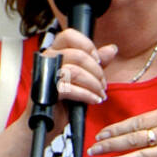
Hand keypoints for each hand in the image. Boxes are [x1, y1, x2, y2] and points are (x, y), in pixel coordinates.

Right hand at [40, 28, 117, 142]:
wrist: (49, 122)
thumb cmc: (64, 99)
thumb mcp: (84, 77)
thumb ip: (96, 62)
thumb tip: (112, 48)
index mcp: (54, 52)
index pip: (69, 35)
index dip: (87, 46)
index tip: (98, 60)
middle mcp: (47, 60)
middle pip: (77, 55)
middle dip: (96, 71)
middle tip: (103, 84)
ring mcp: (45, 75)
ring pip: (75, 71)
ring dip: (93, 84)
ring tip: (99, 94)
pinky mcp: (46, 91)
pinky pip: (70, 88)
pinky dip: (87, 95)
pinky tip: (94, 100)